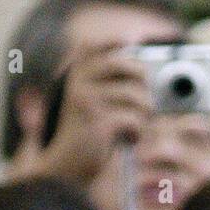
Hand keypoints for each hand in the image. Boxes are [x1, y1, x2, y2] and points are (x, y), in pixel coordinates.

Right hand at [32, 43, 151, 185]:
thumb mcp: (88, 104)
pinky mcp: (99, 122)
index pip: (93, 46)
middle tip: (145, 98)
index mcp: (74, 76)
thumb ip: (105, 84)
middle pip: (124, 64)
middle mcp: (79, 83)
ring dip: (144, 113)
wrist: (64, 168)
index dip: (113, 41)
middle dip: (143, 79)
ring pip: (135, 94)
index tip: (128, 43)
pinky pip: (134, 118)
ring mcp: (88, 101)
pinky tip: (129, 139)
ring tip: (136, 125)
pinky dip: (137, 131)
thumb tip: (142, 69)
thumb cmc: (84, 137)